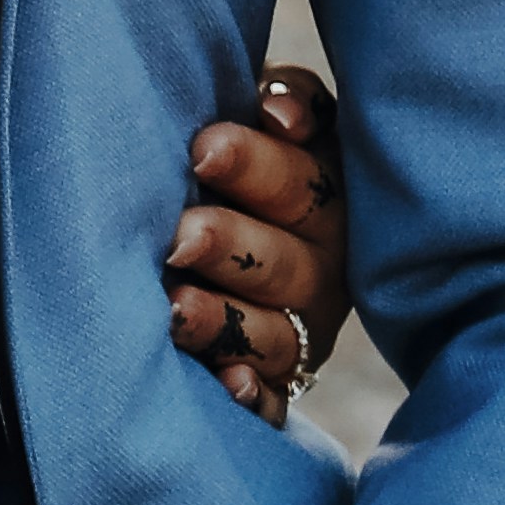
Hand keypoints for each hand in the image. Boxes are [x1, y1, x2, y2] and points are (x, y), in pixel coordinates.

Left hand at [165, 65, 345, 419]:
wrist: (239, 239)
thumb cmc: (240, 158)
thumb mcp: (264, 120)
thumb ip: (283, 105)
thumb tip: (275, 109)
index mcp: (329, 193)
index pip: (302, 178)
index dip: (256, 163)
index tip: (202, 147)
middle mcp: (324, 265)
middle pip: (283, 257)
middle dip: (231, 243)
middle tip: (181, 234)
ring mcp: (303, 328)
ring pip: (270, 331)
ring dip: (225, 322)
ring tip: (176, 308)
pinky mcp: (280, 380)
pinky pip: (272, 399)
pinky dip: (253, 397)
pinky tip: (227, 385)